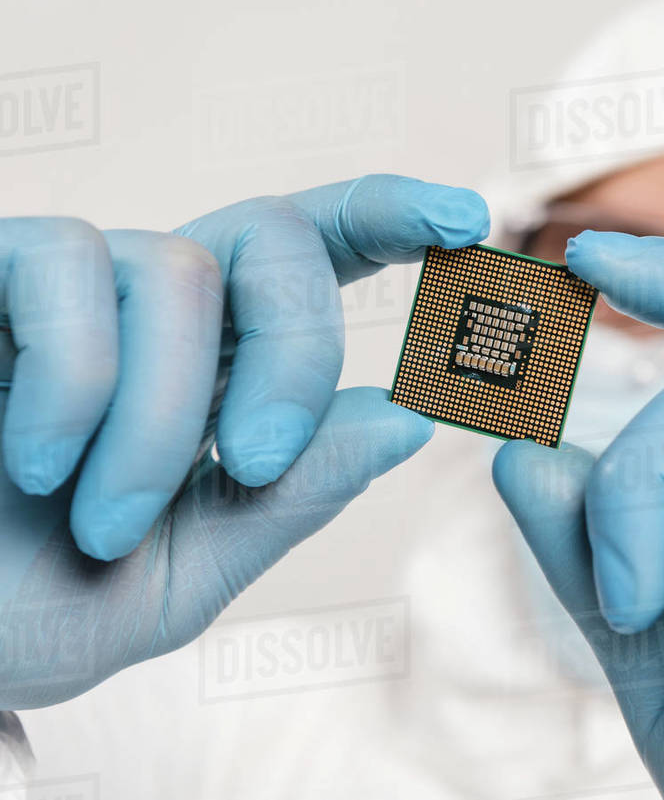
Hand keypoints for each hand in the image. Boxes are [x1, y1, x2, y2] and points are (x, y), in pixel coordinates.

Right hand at [0, 176, 487, 706]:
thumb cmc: (30, 602)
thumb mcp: (180, 573)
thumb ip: (291, 499)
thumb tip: (408, 416)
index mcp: (216, 367)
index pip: (313, 254)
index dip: (388, 217)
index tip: (464, 220)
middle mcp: (152, 309)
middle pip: (275, 233)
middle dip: (292, 348)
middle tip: (253, 461)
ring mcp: (66, 285)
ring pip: (173, 268)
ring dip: (157, 417)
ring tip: (99, 518)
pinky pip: (63, 267)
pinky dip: (74, 380)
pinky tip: (36, 459)